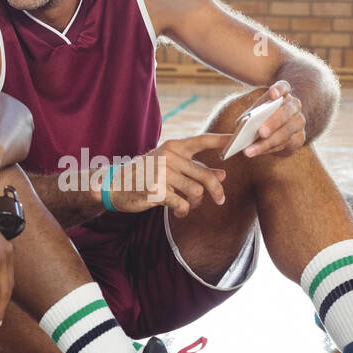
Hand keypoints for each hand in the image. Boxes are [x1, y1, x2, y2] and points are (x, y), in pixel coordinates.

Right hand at [97, 135, 228, 217]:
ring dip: (195, 204)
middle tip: (220, 200)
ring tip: (187, 206)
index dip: (221, 141)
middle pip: (205, 176)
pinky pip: (182, 205)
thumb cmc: (146, 175)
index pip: (202, 140)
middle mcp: (168, 156)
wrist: (115, 185)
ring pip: (196, 193)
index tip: (237, 140)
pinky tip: (178, 212)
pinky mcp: (156, 190)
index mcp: (173, 146)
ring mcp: (162, 173)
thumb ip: (195, 169)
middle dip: (216, 191)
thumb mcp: (170, 167)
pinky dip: (183, 212)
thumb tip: (223, 174)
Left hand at [237, 81, 306, 157]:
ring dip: (267, 142)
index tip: (273, 94)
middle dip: (273, 123)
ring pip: (285, 132)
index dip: (279, 89)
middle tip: (260, 132)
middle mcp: (294, 105)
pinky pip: (285, 145)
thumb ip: (249, 116)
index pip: (284, 87)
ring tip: (249, 150)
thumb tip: (241, 125)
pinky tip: (255, 152)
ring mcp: (299, 122)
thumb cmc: (262, 118)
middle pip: (286, 112)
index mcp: (283, 94)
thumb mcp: (254, 113)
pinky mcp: (300, 138)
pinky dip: (268, 149)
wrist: (279, 131)